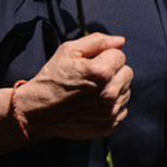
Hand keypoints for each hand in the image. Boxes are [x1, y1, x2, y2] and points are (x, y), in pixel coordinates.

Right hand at [13, 32, 131, 141]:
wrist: (39, 110)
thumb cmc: (52, 78)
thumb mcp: (68, 50)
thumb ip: (97, 41)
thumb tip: (120, 41)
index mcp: (101, 72)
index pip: (119, 55)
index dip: (104, 56)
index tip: (90, 63)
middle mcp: (109, 93)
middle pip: (127, 73)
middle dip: (113, 71)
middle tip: (92, 76)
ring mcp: (109, 112)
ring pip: (125, 91)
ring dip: (113, 88)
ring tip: (91, 90)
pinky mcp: (108, 125)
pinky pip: (121, 109)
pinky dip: (111, 106)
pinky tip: (93, 104)